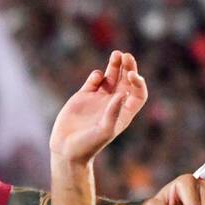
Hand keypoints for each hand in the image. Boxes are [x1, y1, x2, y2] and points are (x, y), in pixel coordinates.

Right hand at [50, 50, 145, 164]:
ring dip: (115, 65)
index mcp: (123, 113)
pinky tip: (97, 77)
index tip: (133, 75)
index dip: (138, 83)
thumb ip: (113, 113)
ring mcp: (99, 99)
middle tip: (126, 56)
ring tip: (116, 54)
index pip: (138, 94)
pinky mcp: (84, 96)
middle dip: (128, 67)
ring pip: (111, 76)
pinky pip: (94, 80)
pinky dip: (96, 75)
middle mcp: (113, 104)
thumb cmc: (88, 145)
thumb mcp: (104, 131)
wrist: (66, 149)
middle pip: (126, 81)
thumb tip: (122, 94)